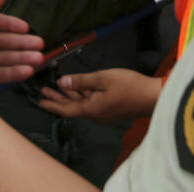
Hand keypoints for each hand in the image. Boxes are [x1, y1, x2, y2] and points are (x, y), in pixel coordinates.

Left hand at [37, 68, 162, 123]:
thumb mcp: (102, 79)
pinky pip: (90, 102)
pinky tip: (77, 87)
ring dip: (69, 95)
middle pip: (72, 107)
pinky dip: (81, 95)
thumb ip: (81, 81)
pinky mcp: (110, 109)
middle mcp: (95, 115)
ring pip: (81, 104)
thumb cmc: (128, 86)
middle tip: (44, 90)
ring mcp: (103, 113)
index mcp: (91, 110)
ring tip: (56, 86)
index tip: (40, 100)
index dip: (52, 105)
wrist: (153, 96)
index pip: (66, 110)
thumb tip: (62, 83)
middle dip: (57, 98)